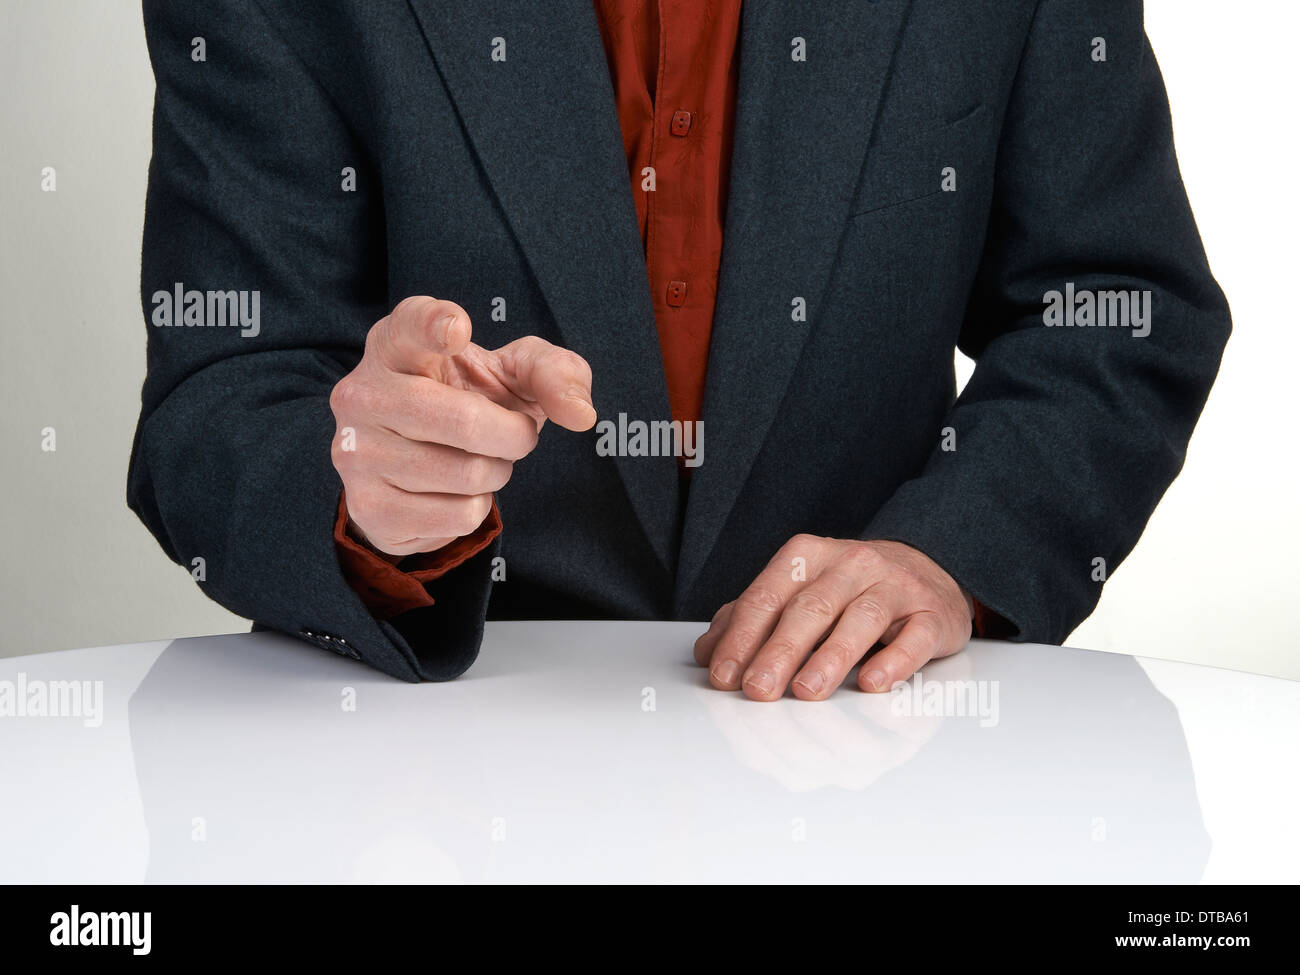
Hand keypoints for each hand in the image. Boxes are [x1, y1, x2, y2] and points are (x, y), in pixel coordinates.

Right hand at [329, 296, 595, 555]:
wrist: (417, 467)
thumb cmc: (468, 400)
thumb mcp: (513, 373)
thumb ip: (554, 373)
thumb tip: (580, 413)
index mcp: (395, 344)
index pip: (410, 325)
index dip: (435, 325)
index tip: (458, 329)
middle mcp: (363, 394)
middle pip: (465, 420)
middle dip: (514, 436)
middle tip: (516, 435)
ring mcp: (357, 453)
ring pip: (466, 474)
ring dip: (496, 472)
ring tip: (478, 459)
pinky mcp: (369, 508)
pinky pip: (458, 516)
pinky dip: (476, 508)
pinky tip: (453, 491)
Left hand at [694, 536, 973, 700]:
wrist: (928, 568)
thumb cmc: (850, 589)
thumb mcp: (798, 592)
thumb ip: (751, 618)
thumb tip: (707, 653)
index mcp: (809, 556)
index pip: (767, 596)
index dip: (742, 637)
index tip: (724, 675)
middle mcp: (851, 565)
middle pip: (810, 609)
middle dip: (779, 652)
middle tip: (757, 690)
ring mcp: (895, 587)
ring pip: (860, 620)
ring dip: (831, 658)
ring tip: (807, 690)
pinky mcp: (932, 614)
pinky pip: (915, 636)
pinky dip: (894, 661)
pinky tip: (873, 683)